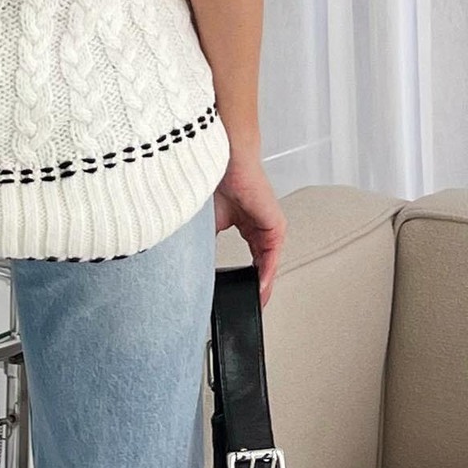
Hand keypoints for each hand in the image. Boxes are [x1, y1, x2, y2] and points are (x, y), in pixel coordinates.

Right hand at [213, 141, 287, 308]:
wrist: (218, 159)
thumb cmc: (208, 179)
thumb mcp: (203, 222)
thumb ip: (203, 243)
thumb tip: (192, 265)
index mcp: (240, 221)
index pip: (245, 256)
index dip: (240, 278)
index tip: (232, 296)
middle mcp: (256, 224)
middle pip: (258, 264)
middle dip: (251, 287)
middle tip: (244, 308)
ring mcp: (267, 224)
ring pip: (266, 263)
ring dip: (261, 285)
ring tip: (253, 304)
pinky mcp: (275, 225)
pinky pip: (272, 256)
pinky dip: (266, 274)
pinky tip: (259, 288)